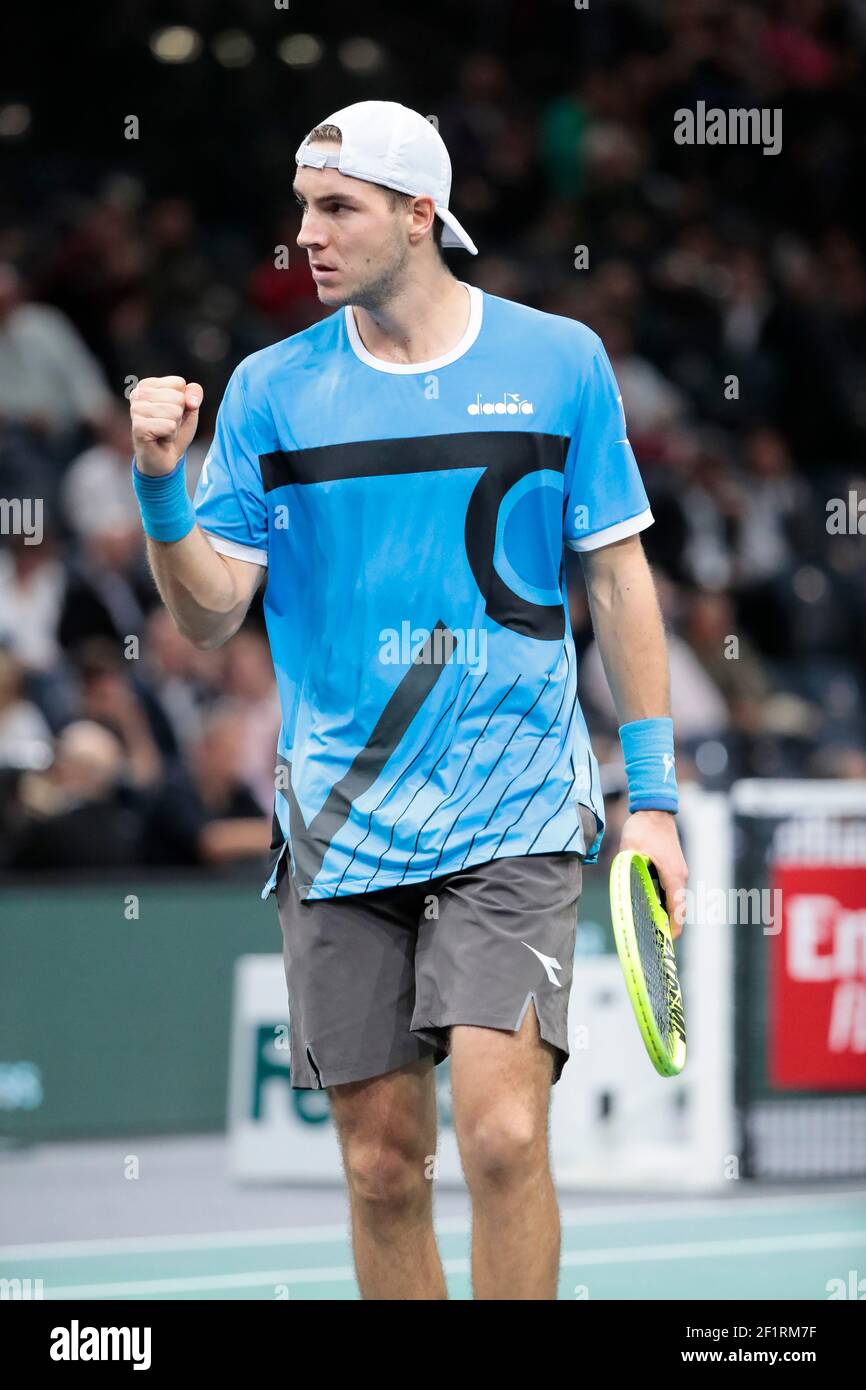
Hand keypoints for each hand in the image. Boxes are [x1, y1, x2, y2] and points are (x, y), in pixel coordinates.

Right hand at [130, 376, 202, 475]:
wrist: (164, 457)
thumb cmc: (174, 430)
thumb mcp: (189, 408)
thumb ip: (194, 394)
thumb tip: (192, 401)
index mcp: (147, 385)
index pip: (179, 383)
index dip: (183, 401)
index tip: (171, 413)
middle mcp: (138, 394)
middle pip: (178, 397)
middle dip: (179, 416)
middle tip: (167, 425)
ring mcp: (135, 410)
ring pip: (174, 412)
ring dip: (174, 427)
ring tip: (163, 432)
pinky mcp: (138, 427)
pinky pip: (169, 426)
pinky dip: (171, 436)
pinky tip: (160, 439)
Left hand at [619, 809, 688, 938]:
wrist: (655, 810)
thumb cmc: (643, 828)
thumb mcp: (630, 850)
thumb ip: (628, 871)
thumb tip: (623, 891)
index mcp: (672, 875)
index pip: (677, 909)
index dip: (673, 928)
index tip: (666, 942)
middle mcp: (680, 875)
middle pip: (677, 908)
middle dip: (667, 924)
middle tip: (652, 939)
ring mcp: (679, 871)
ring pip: (675, 899)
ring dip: (666, 913)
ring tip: (650, 926)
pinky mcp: (674, 867)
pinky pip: (672, 890)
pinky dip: (665, 901)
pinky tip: (650, 906)